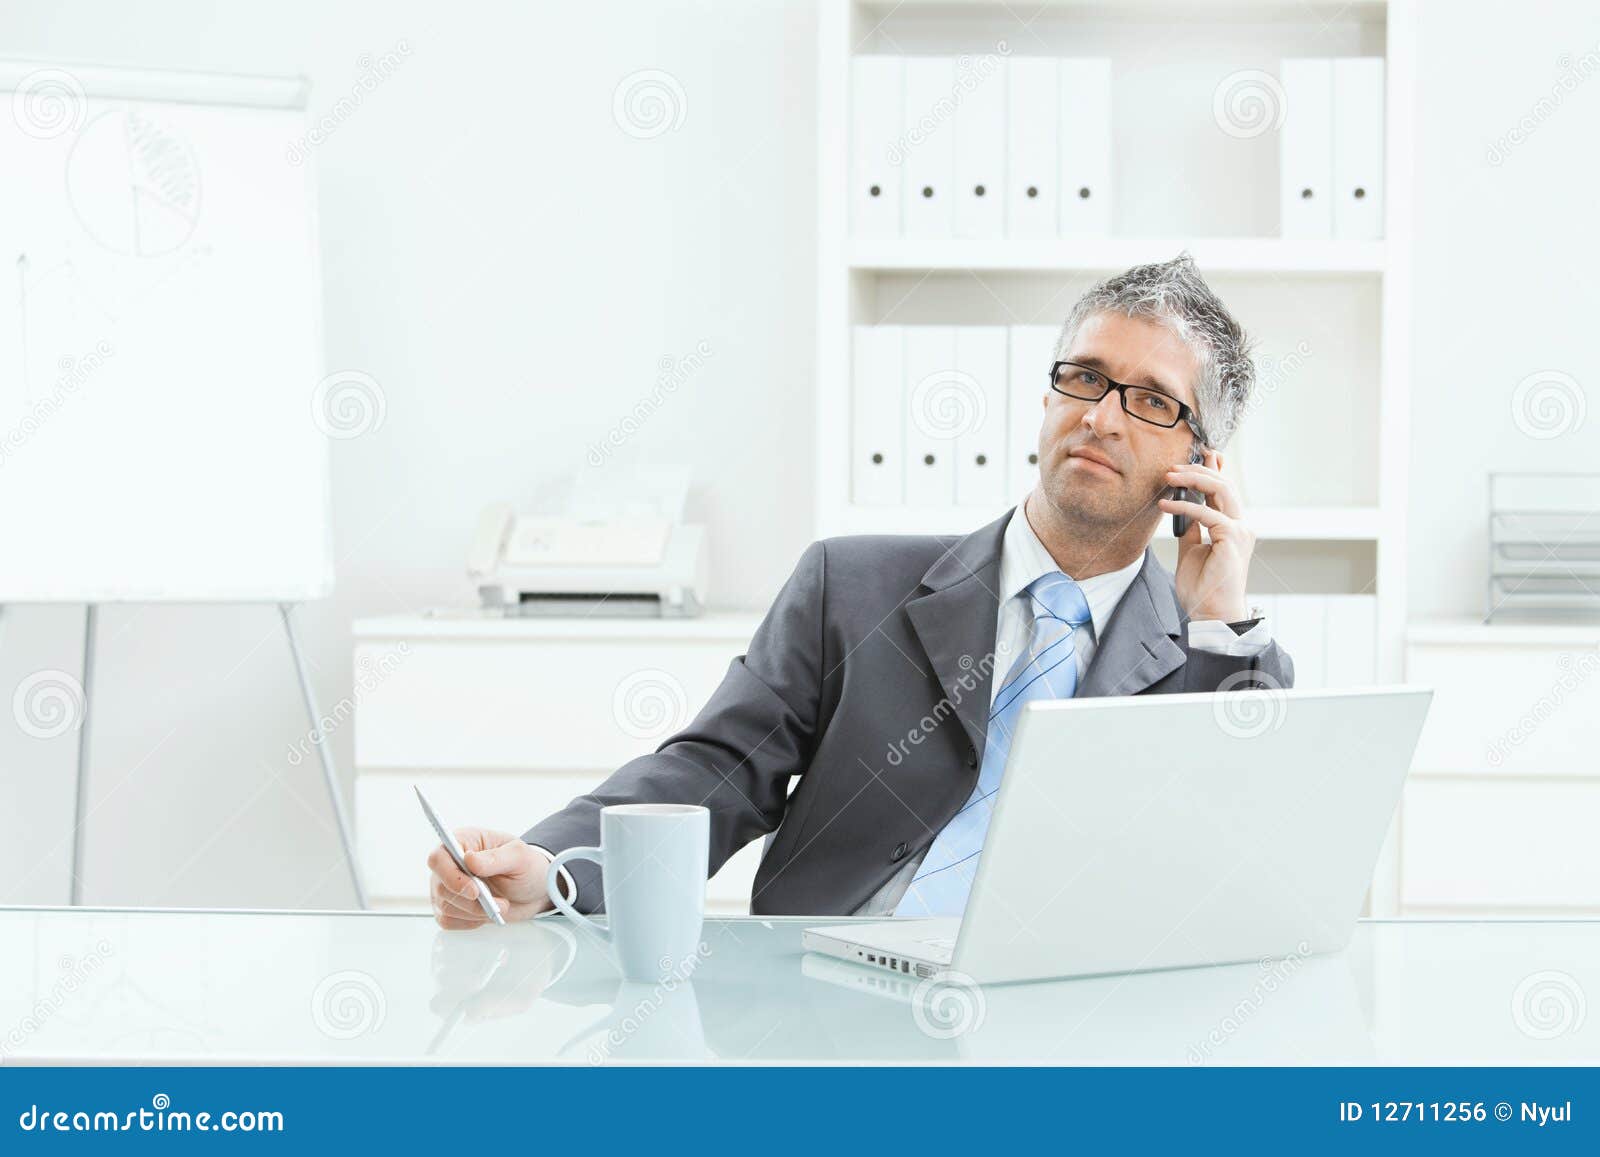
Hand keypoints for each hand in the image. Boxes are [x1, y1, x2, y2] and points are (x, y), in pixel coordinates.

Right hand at [428, 827, 553, 929]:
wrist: (533, 890)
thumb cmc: (526, 867)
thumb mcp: (520, 857)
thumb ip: (496, 857)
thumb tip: (469, 859)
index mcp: (462, 842)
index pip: (438, 857)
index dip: (450, 876)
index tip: (475, 891)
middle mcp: (449, 863)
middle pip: (442, 887)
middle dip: (472, 901)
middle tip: (499, 903)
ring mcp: (446, 886)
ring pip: (446, 907)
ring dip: (476, 912)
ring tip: (500, 905)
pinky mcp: (449, 906)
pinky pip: (448, 921)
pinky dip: (471, 921)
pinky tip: (487, 912)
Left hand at [1158, 448, 1253, 623]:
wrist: (1211, 613)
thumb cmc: (1203, 587)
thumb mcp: (1192, 550)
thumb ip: (1190, 528)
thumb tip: (1181, 509)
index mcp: (1233, 527)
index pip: (1224, 490)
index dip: (1212, 469)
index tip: (1196, 454)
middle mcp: (1241, 526)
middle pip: (1224, 484)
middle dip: (1198, 470)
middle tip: (1171, 468)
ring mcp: (1240, 531)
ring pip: (1221, 490)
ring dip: (1193, 479)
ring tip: (1168, 477)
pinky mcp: (1232, 539)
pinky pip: (1206, 514)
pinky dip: (1184, 507)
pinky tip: (1165, 506)